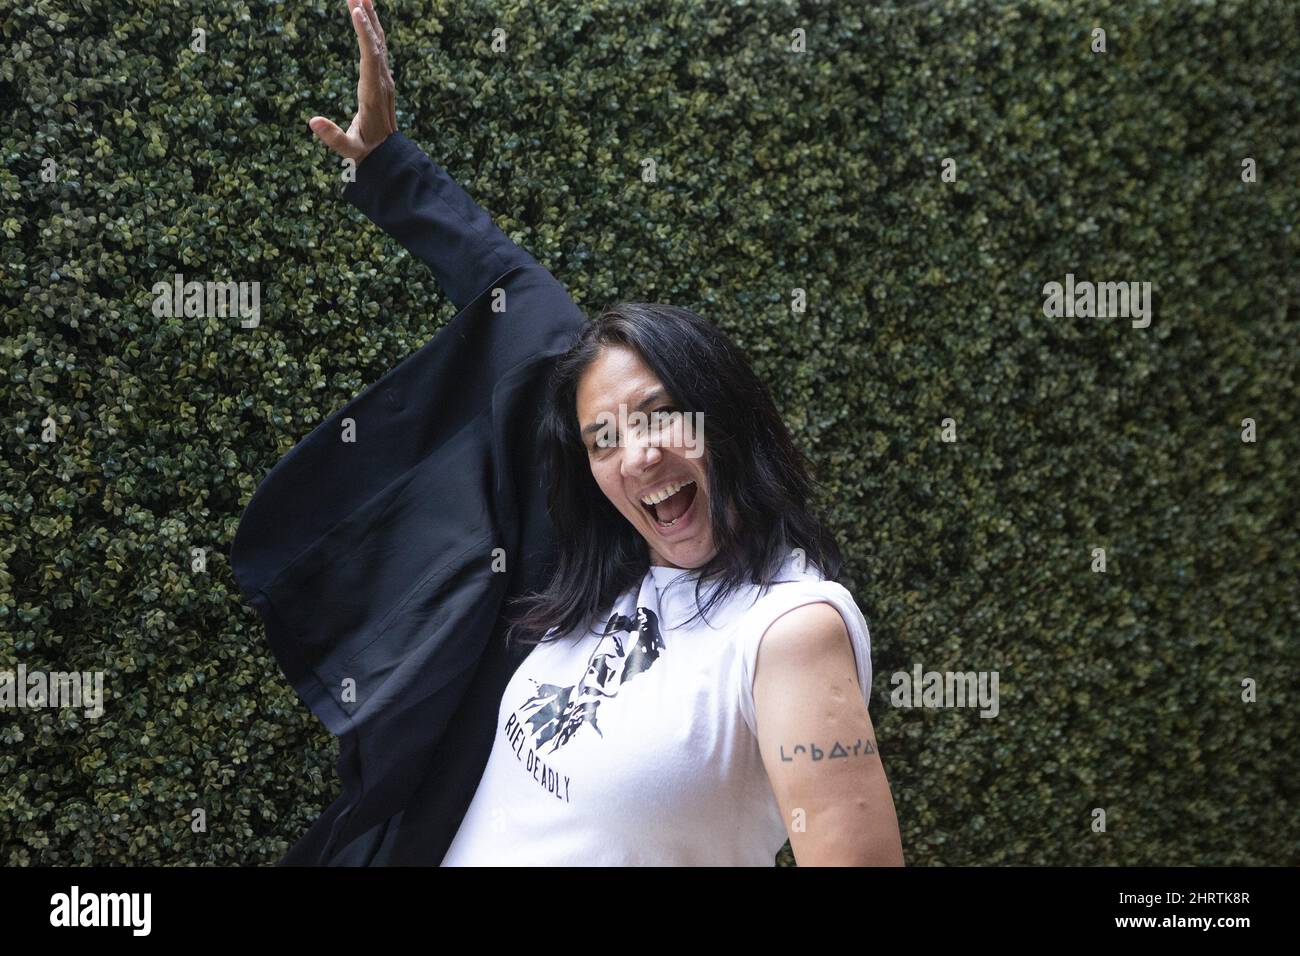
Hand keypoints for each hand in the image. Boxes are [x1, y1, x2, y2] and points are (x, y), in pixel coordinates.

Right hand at [309, 0, 397, 163]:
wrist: (389, 156)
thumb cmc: (366, 152)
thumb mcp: (349, 150)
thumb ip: (333, 137)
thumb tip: (312, 121)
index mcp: (372, 94)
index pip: (370, 58)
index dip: (364, 35)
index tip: (356, 12)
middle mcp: (382, 82)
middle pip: (376, 42)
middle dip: (365, 16)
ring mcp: (385, 79)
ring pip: (379, 42)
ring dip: (370, 17)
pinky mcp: (383, 78)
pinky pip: (378, 47)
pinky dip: (372, 28)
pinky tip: (366, 15)